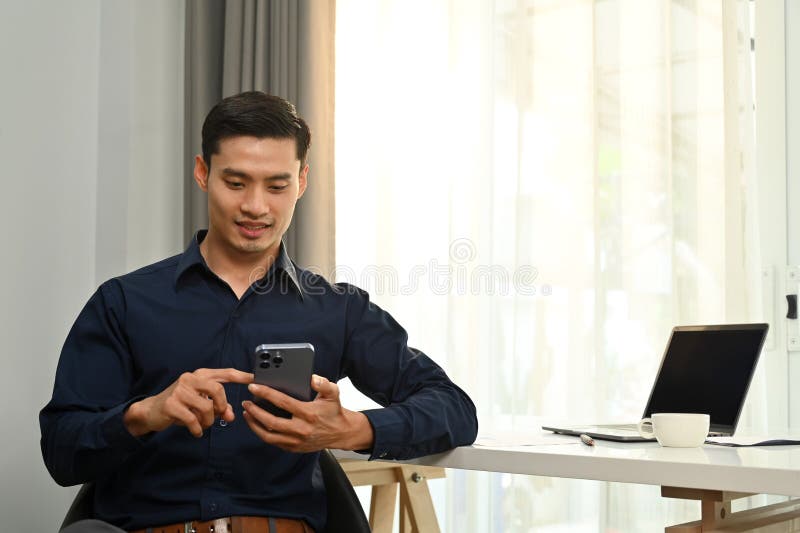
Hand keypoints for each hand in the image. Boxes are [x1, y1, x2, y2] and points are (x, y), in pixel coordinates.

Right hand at [124, 368, 252, 437]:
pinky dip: (198, 429)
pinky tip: (196, 432)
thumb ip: (218, 407)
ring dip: (208, 421)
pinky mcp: (172, 404)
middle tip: (218, 416)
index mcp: (200, 375)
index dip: (241, 376)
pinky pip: (193, 420)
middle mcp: (190, 378)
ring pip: (207, 407)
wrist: (151, 411)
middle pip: (218, 391)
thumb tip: (231, 416)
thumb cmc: (180, 405)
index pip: (225, 373)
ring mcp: (180, 390)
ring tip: (203, 425)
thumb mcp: (200, 403)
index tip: (255, 378)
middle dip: (221, 406)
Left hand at [241, 374, 374, 452]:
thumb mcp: (333, 393)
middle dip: (255, 411)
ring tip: (247, 414)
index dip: (266, 394)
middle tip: (246, 402)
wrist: (340, 433)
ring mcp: (296, 441)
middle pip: (271, 421)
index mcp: (308, 414)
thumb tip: (312, 379)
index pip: (283, 402)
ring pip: (269, 435)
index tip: (254, 387)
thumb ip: (323, 384)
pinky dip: (262, 433)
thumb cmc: (334, 411)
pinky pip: (273, 442)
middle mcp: (301, 429)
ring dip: (255, 424)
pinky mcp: (294, 448)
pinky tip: (257, 424)